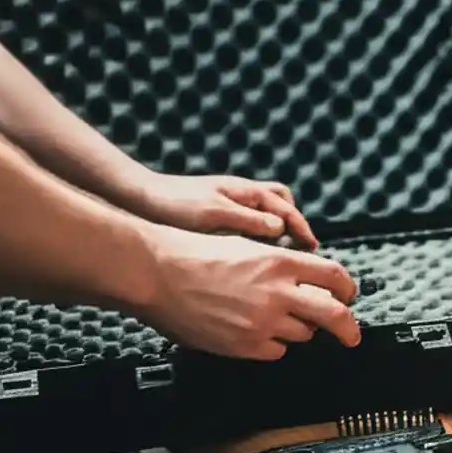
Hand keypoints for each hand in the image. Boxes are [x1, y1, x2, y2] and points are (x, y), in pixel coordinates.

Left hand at [135, 173, 317, 249]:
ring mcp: (232, 206)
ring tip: (282, 256)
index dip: (302, 229)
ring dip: (279, 232)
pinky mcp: (219, 219)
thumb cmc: (174, 206)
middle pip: (283, 205)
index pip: (286, 209)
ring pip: (268, 215)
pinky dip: (259, 239)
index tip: (312, 249)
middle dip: (295, 226)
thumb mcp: (213, 214)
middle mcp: (243, 196)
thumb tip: (279, 227)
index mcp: (246, 192)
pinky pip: (250, 226)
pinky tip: (253, 260)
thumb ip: (247, 219)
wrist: (139, 201)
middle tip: (302, 252)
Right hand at [141, 225, 358, 359]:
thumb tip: (307, 282)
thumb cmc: (195, 254)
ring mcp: (263, 322)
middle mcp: (279, 293)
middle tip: (352, 335)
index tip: (348, 296)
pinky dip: (273, 343)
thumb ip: (281, 266)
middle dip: (349, 328)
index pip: (334, 277)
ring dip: (299, 329)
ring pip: (304, 335)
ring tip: (277, 319)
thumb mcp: (248, 246)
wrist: (158, 273)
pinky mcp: (245, 345)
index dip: (347, 288)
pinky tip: (256, 331)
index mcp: (281, 262)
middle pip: (335, 315)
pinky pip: (276, 351)